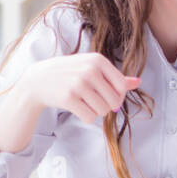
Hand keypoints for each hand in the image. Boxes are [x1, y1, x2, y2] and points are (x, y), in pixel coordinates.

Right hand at [20, 52, 139, 124]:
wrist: (38, 80)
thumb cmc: (69, 73)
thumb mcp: (91, 68)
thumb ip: (115, 77)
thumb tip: (138, 82)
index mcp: (98, 60)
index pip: (122, 87)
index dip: (117, 96)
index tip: (106, 94)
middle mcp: (90, 70)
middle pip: (114, 101)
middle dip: (106, 106)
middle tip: (92, 100)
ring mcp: (78, 83)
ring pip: (103, 111)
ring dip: (95, 111)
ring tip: (83, 102)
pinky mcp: (69, 98)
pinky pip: (89, 117)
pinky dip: (85, 116)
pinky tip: (76, 107)